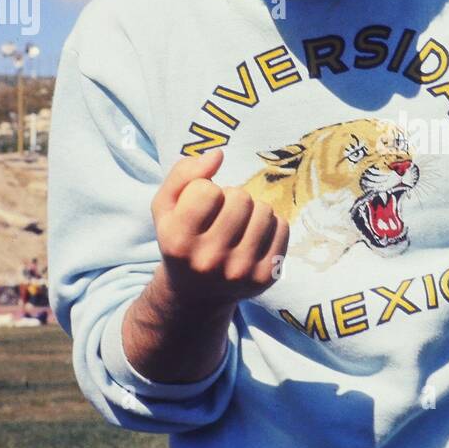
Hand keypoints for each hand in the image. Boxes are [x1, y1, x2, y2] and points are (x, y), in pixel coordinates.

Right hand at [151, 148, 289, 306]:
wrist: (196, 293)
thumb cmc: (181, 238)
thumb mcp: (166, 207)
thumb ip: (183, 174)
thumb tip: (217, 154)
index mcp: (178, 242)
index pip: (207, 191)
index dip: (205, 189)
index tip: (200, 206)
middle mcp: (209, 261)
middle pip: (240, 198)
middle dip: (232, 197)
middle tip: (222, 215)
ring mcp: (240, 272)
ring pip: (264, 210)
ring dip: (253, 210)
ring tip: (238, 225)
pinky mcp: (266, 276)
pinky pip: (282, 227)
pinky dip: (270, 224)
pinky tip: (253, 237)